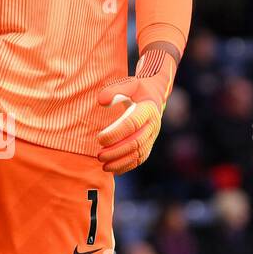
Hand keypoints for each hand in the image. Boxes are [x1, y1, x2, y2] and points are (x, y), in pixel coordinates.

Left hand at [96, 48, 175, 174]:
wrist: (152, 96)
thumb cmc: (136, 90)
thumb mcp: (128, 84)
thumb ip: (114, 90)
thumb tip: (101, 101)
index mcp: (148, 109)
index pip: (132, 124)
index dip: (116, 133)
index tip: (99, 139)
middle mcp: (153, 125)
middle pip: (136, 142)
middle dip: (116, 151)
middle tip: (99, 155)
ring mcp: (152, 137)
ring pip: (138, 154)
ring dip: (120, 161)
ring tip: (103, 165)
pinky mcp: (149, 145)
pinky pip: (140, 159)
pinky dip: (126, 166)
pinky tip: (113, 169)